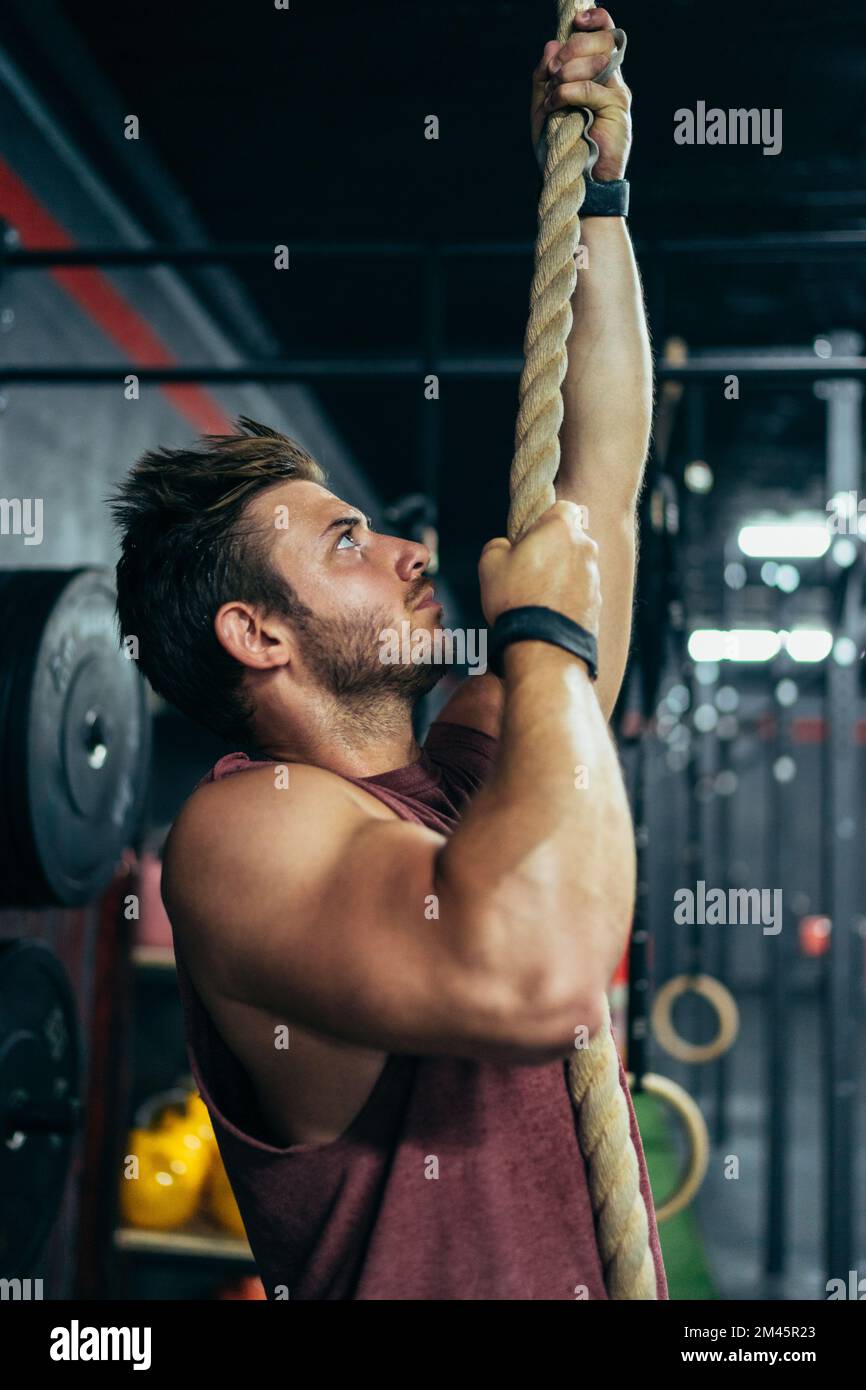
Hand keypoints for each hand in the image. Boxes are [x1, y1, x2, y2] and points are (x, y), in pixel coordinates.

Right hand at [478, 501, 601, 634]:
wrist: (544, 646)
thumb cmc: (516, 599)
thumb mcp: (489, 564)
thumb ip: (498, 544)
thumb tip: (505, 547)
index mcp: (562, 528)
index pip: (562, 507)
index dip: (544, 520)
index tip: (529, 538)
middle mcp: (586, 547)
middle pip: (570, 538)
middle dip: (553, 548)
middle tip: (529, 569)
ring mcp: (595, 576)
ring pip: (576, 565)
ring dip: (561, 574)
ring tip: (537, 596)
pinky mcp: (598, 602)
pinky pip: (580, 591)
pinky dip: (568, 596)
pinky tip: (549, 612)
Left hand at [530, 6, 630, 181]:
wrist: (577, 184)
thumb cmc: (563, 148)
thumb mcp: (544, 108)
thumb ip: (544, 78)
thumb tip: (551, 44)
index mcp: (600, 74)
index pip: (606, 33)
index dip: (594, 19)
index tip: (576, 21)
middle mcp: (613, 79)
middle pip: (602, 40)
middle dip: (573, 47)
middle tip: (553, 69)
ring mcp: (618, 94)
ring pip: (596, 61)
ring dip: (566, 72)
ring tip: (552, 94)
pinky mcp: (617, 110)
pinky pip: (588, 88)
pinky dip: (566, 93)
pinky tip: (554, 105)